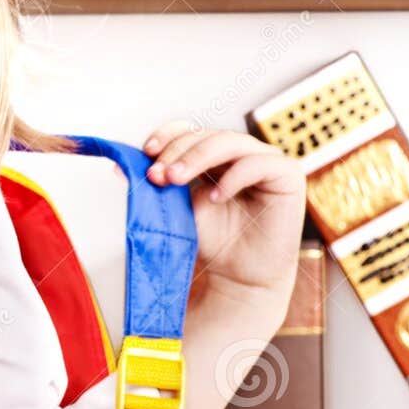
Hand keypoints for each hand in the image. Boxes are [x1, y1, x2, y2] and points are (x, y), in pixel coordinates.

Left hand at [142, 120, 306, 296]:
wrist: (241, 278)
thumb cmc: (214, 242)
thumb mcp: (178, 209)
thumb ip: (158, 186)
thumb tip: (120, 165)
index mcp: (214, 156)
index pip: (191, 130)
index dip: (169, 135)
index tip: (147, 151)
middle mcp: (241, 153)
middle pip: (207, 135)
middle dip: (177, 152)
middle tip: (158, 174)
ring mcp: (266, 161)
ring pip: (230, 142)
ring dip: (198, 157)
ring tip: (175, 179)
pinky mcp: (288, 175)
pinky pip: (259, 164)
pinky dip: (233, 177)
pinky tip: (214, 197)